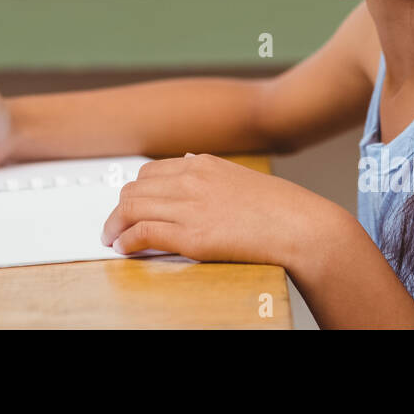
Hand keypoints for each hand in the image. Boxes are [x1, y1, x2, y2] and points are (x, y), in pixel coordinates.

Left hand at [99, 153, 332, 267]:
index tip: (128, 207)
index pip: (150, 172)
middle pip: (134, 189)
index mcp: (203, 164)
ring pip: (131, 209)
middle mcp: (191, 179)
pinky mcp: (191, 235)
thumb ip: (210, 177)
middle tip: (113, 226)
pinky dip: (126, 241)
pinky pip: (142, 233)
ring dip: (115, 226)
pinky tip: (124, 249)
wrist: (302, 228)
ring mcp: (190, 206)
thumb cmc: (279, 210)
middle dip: (118, 209)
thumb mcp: (239, 179)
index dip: (134, 192)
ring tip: (112, 239)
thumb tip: (184, 167)